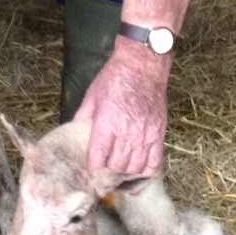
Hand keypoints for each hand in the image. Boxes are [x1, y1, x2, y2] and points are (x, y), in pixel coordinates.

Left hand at [73, 41, 168, 175]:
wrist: (142, 66)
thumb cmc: (115, 77)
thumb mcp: (92, 95)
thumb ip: (83, 116)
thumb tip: (76, 130)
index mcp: (107, 124)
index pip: (98, 158)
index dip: (93, 165)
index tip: (92, 164)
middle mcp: (126, 133)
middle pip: (116, 166)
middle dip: (109, 169)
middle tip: (106, 163)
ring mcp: (145, 135)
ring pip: (134, 167)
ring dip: (126, 169)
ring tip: (121, 163)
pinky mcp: (159, 133)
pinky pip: (155, 161)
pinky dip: (146, 168)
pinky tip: (139, 165)